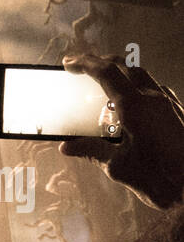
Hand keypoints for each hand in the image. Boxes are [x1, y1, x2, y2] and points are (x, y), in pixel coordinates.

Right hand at [59, 53, 183, 209]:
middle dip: (103, 63)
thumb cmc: (160, 178)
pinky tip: (128, 108)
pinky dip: (136, 91)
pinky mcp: (177, 114)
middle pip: (126, 66)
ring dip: (121, 76)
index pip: (107, 73)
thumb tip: (68, 146)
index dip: (85, 64)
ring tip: (104, 90)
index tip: (69, 63)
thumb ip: (92, 151)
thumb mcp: (117, 166)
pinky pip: (155, 92)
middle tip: (84, 68)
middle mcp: (154, 99)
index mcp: (136, 107)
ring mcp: (169, 105)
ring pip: (142, 77)